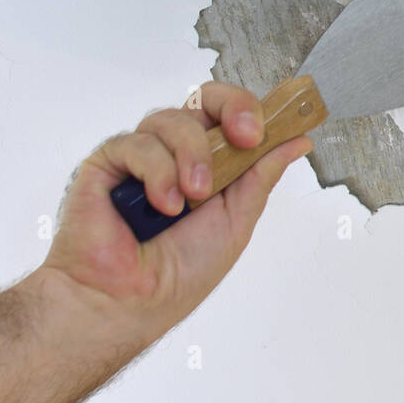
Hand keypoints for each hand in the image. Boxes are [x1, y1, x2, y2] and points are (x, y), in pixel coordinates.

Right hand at [42, 82, 311, 340]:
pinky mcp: (106, 164)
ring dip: (193, 156)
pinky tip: (162, 206)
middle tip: (245, 137)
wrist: (131, 303)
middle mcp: (173, 153)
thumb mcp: (236, 221)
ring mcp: (139, 157)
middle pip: (203, 99)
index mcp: (207, 164)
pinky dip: (158, 173)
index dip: (249, 111)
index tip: (265, 131)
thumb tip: (297, 141)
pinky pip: (137, 144)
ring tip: (194, 196)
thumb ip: (261, 176)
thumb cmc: (178, 273)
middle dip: (231, 108)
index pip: (228, 115)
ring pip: (172, 120)